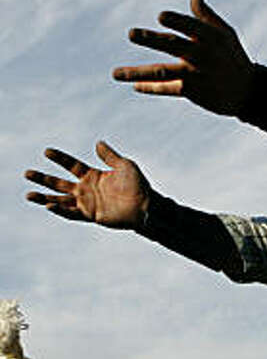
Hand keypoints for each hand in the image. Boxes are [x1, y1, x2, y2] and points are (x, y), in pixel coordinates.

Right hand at [25, 142, 150, 227]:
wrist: (146, 206)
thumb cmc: (138, 185)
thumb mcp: (124, 166)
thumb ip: (109, 156)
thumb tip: (98, 143)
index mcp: (93, 176)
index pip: (71, 165)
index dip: (59, 158)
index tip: (46, 151)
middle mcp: (87, 189)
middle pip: (59, 183)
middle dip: (43, 179)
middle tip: (27, 173)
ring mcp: (88, 203)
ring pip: (61, 200)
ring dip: (44, 197)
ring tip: (29, 194)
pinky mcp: (91, 215)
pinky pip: (71, 214)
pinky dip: (60, 210)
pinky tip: (48, 205)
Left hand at [113, 0, 253, 115]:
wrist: (249, 92)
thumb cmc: (233, 58)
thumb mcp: (226, 35)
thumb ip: (206, 17)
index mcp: (212, 38)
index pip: (192, 27)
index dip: (178, 22)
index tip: (161, 17)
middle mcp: (203, 56)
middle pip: (174, 46)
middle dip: (153, 40)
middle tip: (131, 34)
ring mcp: (197, 75)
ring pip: (164, 71)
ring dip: (138, 72)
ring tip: (114, 73)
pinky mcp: (193, 92)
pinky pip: (168, 89)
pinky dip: (151, 87)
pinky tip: (135, 85)